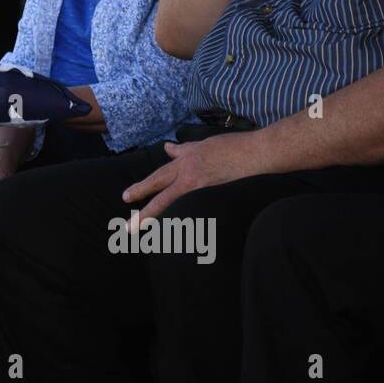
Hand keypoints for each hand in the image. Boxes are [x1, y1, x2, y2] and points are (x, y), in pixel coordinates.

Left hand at [121, 133, 263, 224]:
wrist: (257, 152)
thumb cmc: (232, 146)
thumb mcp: (201, 144)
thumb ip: (182, 150)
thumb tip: (167, 148)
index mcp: (185, 162)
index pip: (158, 177)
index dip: (142, 187)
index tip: (126, 197)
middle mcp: (190, 175)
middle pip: (162, 196)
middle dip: (145, 212)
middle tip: (129, 226)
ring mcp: (203, 188)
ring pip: (177, 207)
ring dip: (164, 222)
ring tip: (150, 235)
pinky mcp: (216, 197)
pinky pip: (197, 213)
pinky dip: (188, 225)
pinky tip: (180, 238)